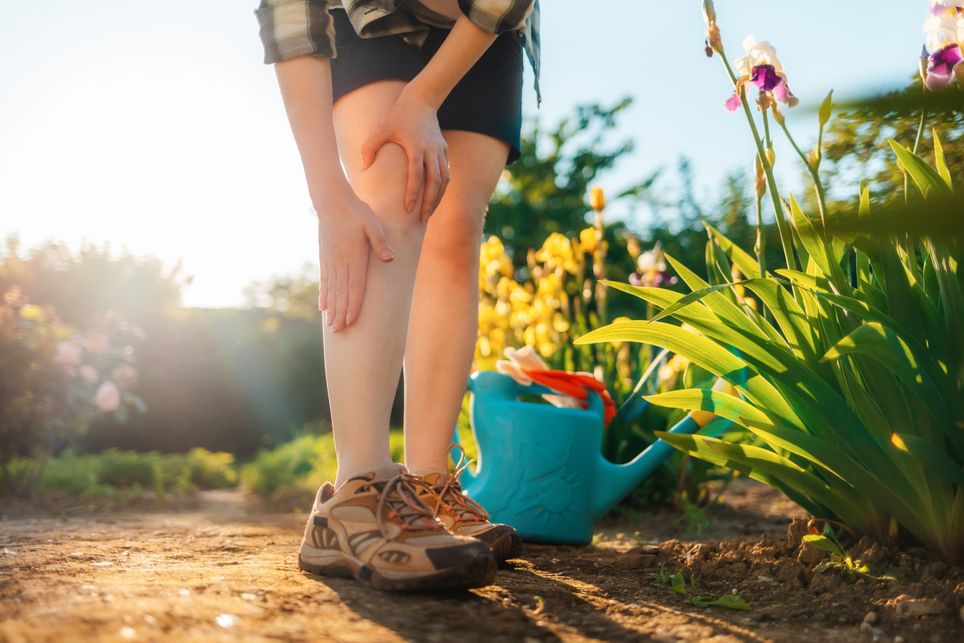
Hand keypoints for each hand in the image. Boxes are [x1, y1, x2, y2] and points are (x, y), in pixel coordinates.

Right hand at [315, 184, 395, 331]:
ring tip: (331, 326)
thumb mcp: (373, 224)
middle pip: (341, 293)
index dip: (353, 304)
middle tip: (339, 331)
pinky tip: (322, 307)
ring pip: (332, 290)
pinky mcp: (325, 258)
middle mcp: (340, 262)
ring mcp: (330, 261)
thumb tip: (390, 258)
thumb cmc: (357, 212)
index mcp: (354, 257)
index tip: (351, 320)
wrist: (332, 202)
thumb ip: (380, 242)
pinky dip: (324, 295)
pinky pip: (324, 281)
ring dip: (331, 309)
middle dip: (340, 313)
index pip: (354, 286)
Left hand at [359, 87, 450, 221]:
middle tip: (423, 219)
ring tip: (429, 213)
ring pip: (444, 179)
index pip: (416, 175)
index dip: (413, 193)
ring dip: (438, 197)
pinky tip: (435, 197)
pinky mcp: (444, 149)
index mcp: (415, 146)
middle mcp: (431, 150)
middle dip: (429, 202)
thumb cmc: (397, 115)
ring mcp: (440, 150)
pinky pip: (446, 172)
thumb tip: (363, 168)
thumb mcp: (380, 129)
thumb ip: (369, 148)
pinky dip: (441, 187)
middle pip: (434, 181)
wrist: (422, 99)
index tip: (408, 209)